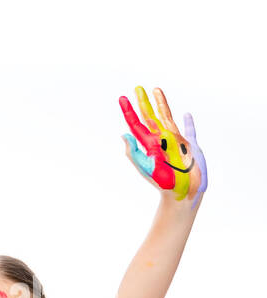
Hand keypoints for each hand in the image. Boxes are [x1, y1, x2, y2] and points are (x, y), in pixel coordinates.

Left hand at [119, 86, 206, 203]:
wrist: (183, 192)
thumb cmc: (164, 183)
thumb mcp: (146, 167)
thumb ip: (134, 152)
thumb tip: (123, 135)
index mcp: (149, 144)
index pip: (136, 124)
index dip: (129, 111)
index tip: (122, 98)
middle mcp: (161, 140)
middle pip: (151, 116)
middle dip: (144, 103)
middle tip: (137, 88)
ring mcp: (176, 141)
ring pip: (167, 117)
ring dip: (162, 104)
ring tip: (156, 90)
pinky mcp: (191, 145)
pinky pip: (190, 131)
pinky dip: (188, 123)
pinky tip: (185, 114)